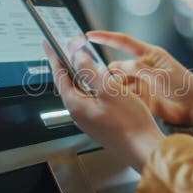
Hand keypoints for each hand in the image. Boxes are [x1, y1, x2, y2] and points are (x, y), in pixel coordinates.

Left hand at [44, 41, 163, 171]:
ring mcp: (89, 120)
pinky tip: (101, 81)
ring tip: (82, 60)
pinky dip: (91, 85)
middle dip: (66, 64)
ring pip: (80, 91)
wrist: (144, 149)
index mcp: (76, 105)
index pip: (59, 75)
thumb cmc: (130, 123)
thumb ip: (89, 71)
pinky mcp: (100, 123)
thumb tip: (76, 56)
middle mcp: (79, 114)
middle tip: (63, 48)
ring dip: (81, 74)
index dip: (54, 56)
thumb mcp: (108, 90)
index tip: (48, 44)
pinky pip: (90, 99)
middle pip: (68, 83)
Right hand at [87, 31, 192, 125]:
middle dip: (109, 74)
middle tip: (104, 83)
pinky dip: (119, 98)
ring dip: (113, 88)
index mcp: (148, 55)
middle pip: (116, 67)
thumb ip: (137, 68)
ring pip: (117, 82)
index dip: (105, 37)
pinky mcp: (140, 97)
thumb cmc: (183, 85)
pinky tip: (119, 103)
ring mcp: (140, 82)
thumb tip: (115, 68)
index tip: (89, 36)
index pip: (122, 42)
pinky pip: (124, 96)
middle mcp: (141, 67)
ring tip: (114, 95)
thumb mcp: (159, 73)